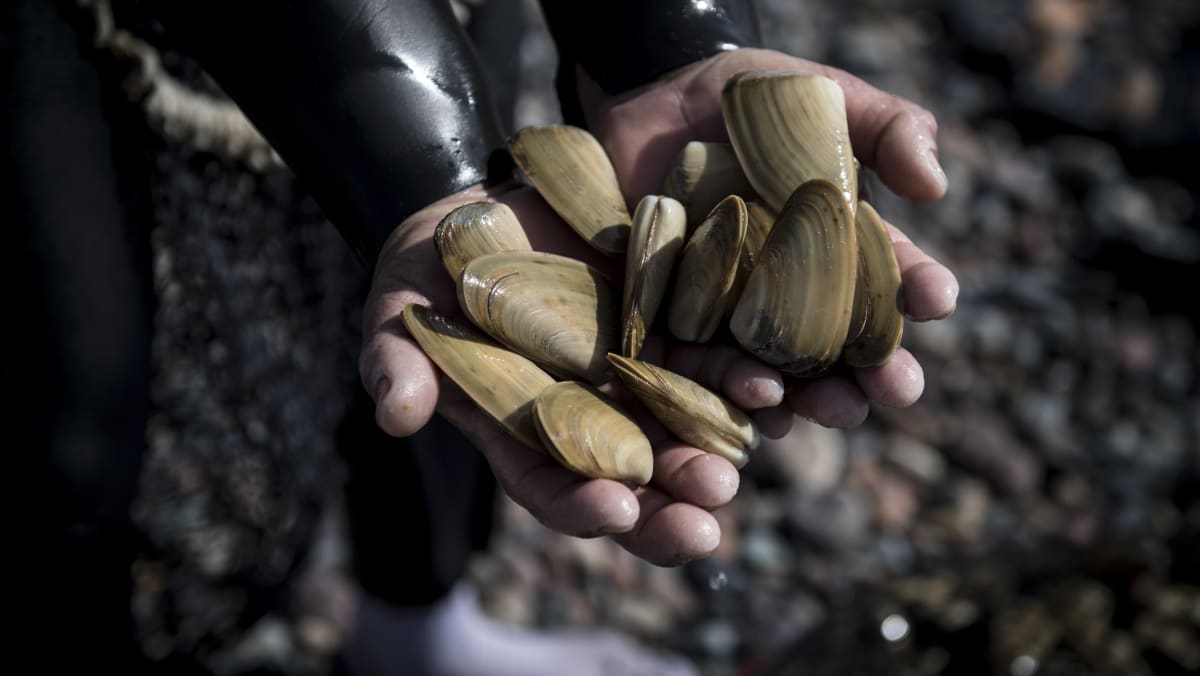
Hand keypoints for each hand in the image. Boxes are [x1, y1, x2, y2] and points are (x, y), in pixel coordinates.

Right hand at [360, 182, 790, 565]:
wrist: (491, 205)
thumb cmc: (431, 266)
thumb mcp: (401, 304)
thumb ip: (398, 360)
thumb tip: (395, 416)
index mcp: (522, 430)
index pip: (551, 488)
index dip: (579, 505)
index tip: (612, 512)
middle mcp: (588, 417)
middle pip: (632, 481)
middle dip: (667, 506)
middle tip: (706, 519)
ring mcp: (635, 376)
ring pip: (685, 429)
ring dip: (718, 449)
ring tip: (746, 458)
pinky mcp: (673, 327)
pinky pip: (715, 361)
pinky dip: (742, 379)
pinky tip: (773, 387)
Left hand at [574, 47, 959, 426]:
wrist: (656, 94)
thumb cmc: (753, 99)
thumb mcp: (827, 96)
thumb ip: (887, 127)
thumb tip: (935, 185)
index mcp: (845, 246)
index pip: (892, 275)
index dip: (919, 289)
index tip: (939, 299)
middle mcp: (797, 293)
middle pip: (844, 345)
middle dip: (875, 371)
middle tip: (898, 389)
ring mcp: (736, 311)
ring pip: (780, 370)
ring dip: (811, 397)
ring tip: (832, 410)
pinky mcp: (676, 318)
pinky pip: (702, 366)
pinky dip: (727, 391)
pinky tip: (756, 406)